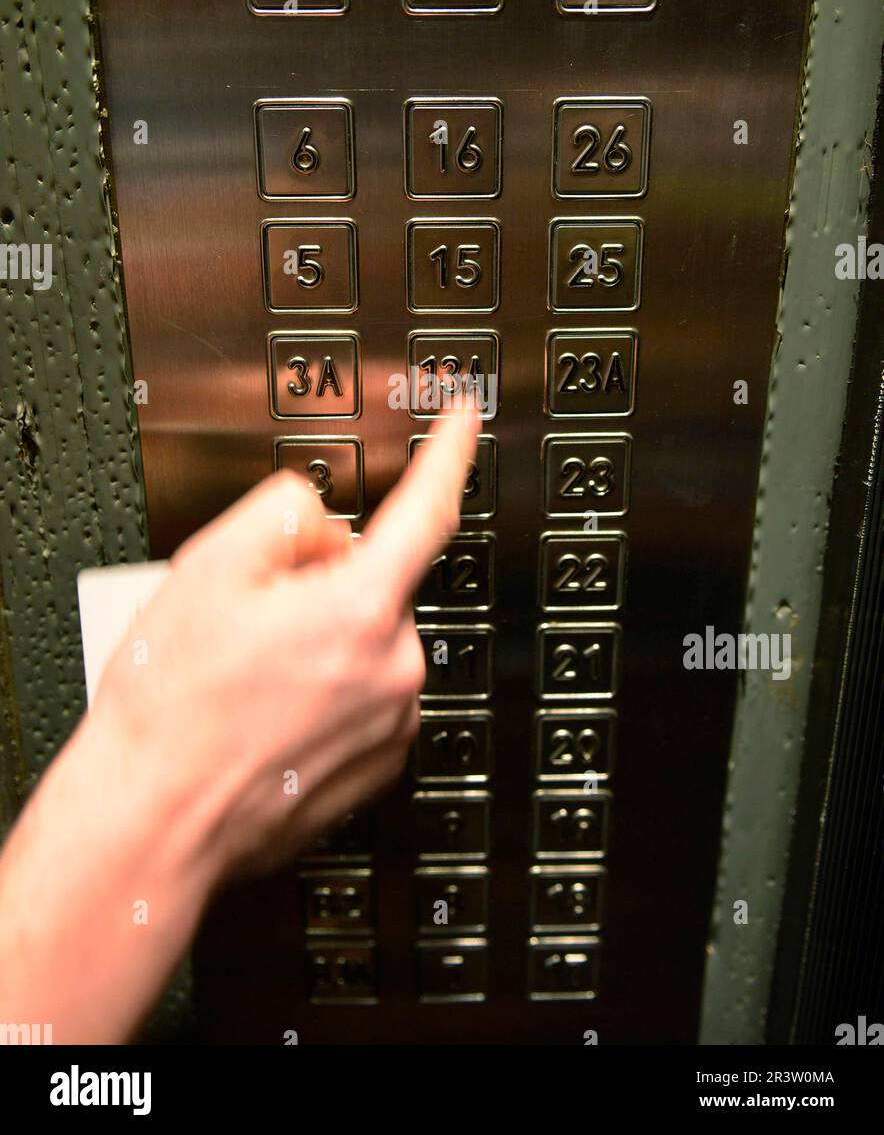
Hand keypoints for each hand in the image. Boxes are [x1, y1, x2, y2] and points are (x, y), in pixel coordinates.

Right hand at [89, 403, 480, 879]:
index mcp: (363, 610)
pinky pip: (363, 695)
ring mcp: (390, 724)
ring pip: (366, 642)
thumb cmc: (173, 707)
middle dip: (323, 582)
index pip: (428, 510)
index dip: (449, 455)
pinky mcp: (377, 765)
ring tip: (247, 679)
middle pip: (375, 584)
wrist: (154, 821)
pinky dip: (324, 690)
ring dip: (321, 642)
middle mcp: (394, 670)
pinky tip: (265, 712)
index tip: (465, 421)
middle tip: (249, 620)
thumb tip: (330, 530)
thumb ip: (289, 514)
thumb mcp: (211, 567)